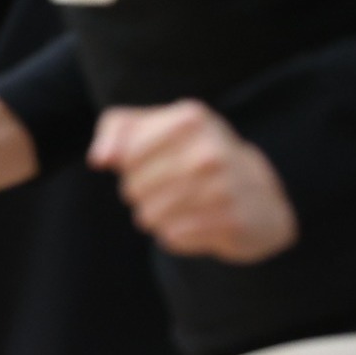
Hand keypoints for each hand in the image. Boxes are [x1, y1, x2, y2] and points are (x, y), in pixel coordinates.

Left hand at [89, 99, 298, 263]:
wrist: (256, 191)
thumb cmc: (191, 153)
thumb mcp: (154, 126)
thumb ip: (116, 129)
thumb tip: (99, 158)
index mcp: (191, 118)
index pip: (126, 155)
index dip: (127, 166)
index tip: (144, 163)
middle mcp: (211, 149)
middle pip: (134, 188)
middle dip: (139, 194)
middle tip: (160, 189)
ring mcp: (225, 186)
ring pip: (151, 216)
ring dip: (154, 217)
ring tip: (175, 207)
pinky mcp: (232, 222)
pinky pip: (173, 237)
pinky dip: (174, 235)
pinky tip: (194, 223)